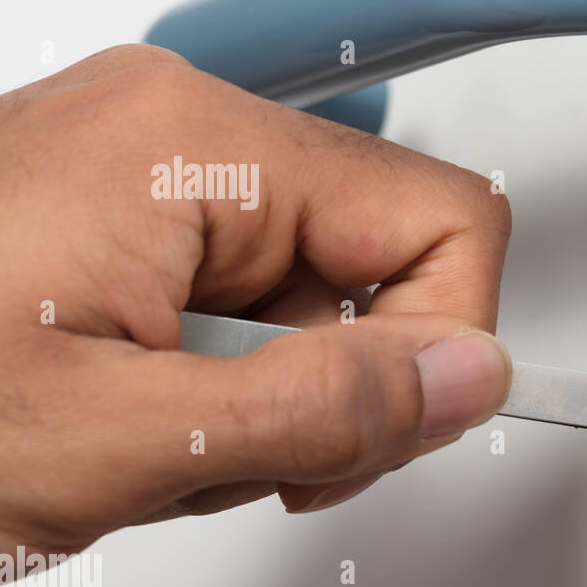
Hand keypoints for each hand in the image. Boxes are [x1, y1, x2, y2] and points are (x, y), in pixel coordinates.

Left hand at [0, 45, 511, 557]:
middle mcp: (183, 133)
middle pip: (383, 262)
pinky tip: (150, 419)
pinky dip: (225, 385)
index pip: (443, 218)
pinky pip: (252, 305)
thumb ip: (317, 410)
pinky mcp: (137, 217)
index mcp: (196, 147)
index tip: (398, 425)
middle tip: (241, 453)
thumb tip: (466, 375)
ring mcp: (157, 171)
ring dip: (269, 400)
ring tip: (163, 441)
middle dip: (333, 386)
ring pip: (319, 299)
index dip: (446, 338)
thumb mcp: (120, 439)